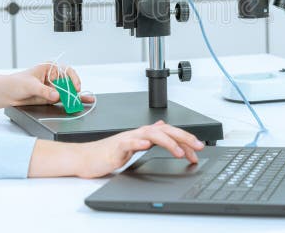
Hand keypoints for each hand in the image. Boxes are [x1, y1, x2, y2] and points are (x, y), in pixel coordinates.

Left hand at [5, 62, 94, 106]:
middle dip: (76, 91)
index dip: (73, 79)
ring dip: (76, 98)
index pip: (67, 72)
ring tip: (82, 102)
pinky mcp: (51, 98)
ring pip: (68, 92)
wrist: (6, 93)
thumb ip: (44, 91)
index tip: (75, 88)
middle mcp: (53, 77)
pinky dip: (70, 103)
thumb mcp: (30, 85)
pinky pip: (63, 100)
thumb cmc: (15, 83)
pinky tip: (76, 105)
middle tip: (78, 98)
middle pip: (69, 83)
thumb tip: (56, 95)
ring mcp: (53, 88)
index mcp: (50, 68)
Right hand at [73, 120, 203, 178]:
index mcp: (143, 135)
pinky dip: (138, 143)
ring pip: (150, 134)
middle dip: (183, 138)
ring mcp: (127, 139)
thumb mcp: (134, 145)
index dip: (185, 139)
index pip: (169, 133)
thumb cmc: (108, 154)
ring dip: (167, 142)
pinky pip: (128, 143)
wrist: (86, 159)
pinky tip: (146, 145)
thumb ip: (149, 136)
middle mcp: (137, 134)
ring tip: (179, 151)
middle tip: (198, 147)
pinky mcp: (115, 148)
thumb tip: (162, 126)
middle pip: (164, 130)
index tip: (199, 149)